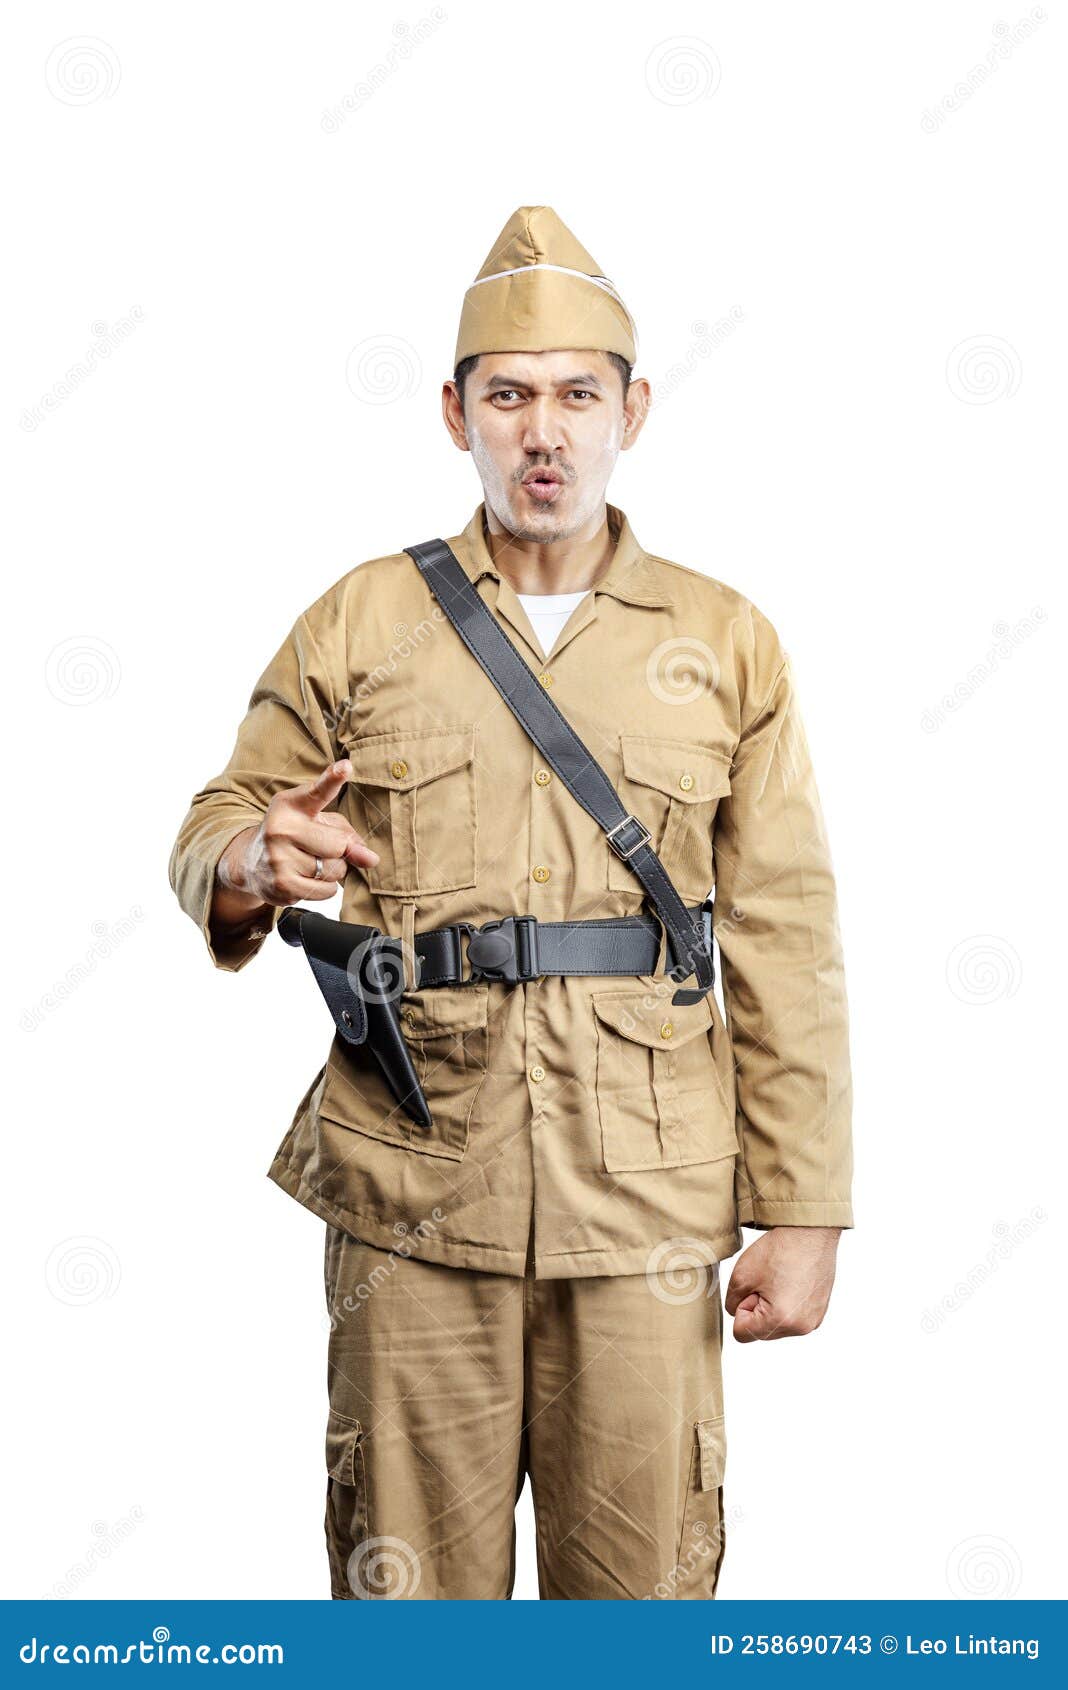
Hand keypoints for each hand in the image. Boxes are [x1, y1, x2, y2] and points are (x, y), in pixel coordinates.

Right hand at [214, 760, 378, 921]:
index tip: (346, 767)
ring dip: (332, 871)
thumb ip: (348, 834)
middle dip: (340, 851)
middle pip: (339, 844)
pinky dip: (325, 888)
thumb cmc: (294, 836)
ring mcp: (278, 859)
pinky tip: (305, 879)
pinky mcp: (281, 886)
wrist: (251, 863)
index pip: (317, 791)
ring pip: (335, 871)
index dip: (333, 778)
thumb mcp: (317, 823)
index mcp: (290, 805)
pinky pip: (327, 891)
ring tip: (309, 863)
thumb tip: (371, 859)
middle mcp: (281, 829)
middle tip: (319, 848)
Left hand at [724, 1226, 841, 1342]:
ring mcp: (813, 1321)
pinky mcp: (819, 1312)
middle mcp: (801, 1327)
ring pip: (776, 1326)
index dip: (741, 1309)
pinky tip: (790, 1282)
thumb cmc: (779, 1250)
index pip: (742, 1334)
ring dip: (771, 1308)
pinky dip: (786, 1305)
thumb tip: (738, 1313)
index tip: (753, 1288)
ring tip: (779, 1281)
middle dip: (756, 1310)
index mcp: (780, 1320)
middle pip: (761, 1333)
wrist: (810, 1232)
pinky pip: (792, 1319)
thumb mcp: (741, 1276)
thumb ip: (732, 1303)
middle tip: (767, 1282)